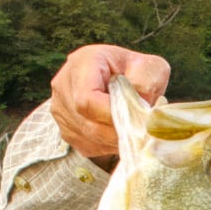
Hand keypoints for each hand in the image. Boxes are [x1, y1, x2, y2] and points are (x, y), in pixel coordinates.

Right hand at [49, 44, 169, 160]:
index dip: (112, 116)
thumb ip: (147, 82)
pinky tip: (120, 132)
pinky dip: (108, 145)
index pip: (87, 99)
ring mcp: (61, 111)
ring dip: (115, 140)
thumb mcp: (149, 67)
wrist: (120, 78)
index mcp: (82, 64)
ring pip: (88, 138)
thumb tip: (140, 107)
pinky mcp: (66, 130)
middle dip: (118, 131)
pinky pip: (87, 145)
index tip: (137, 119)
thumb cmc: (135, 71)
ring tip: (132, 129)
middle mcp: (64, 87)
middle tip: (141, 131)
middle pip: (88, 123)